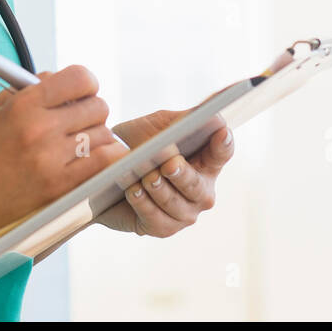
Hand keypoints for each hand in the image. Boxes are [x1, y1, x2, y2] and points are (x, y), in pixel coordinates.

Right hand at [0, 65, 128, 237]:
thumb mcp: (0, 111)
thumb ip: (32, 86)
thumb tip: (63, 77)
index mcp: (24, 105)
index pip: (80, 78)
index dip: (88, 83)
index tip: (84, 92)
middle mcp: (40, 129)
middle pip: (98, 106)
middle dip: (93, 112)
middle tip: (82, 122)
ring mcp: (52, 158)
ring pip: (104, 133)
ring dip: (98, 138)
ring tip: (81, 145)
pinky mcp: (63, 185)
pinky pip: (106, 160)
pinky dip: (109, 156)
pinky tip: (97, 158)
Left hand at [94, 109, 234, 237]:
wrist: (107, 172)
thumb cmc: (141, 144)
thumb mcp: (162, 124)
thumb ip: (188, 116)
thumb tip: (218, 102)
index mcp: (207, 161)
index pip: (222, 152)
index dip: (223, 143)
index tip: (221, 131)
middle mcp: (201, 191)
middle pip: (197, 185)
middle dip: (182, 175)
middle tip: (169, 164)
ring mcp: (184, 213)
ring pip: (176, 204)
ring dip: (158, 189)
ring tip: (145, 176)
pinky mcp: (163, 228)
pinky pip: (155, 219)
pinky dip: (143, 203)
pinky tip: (133, 190)